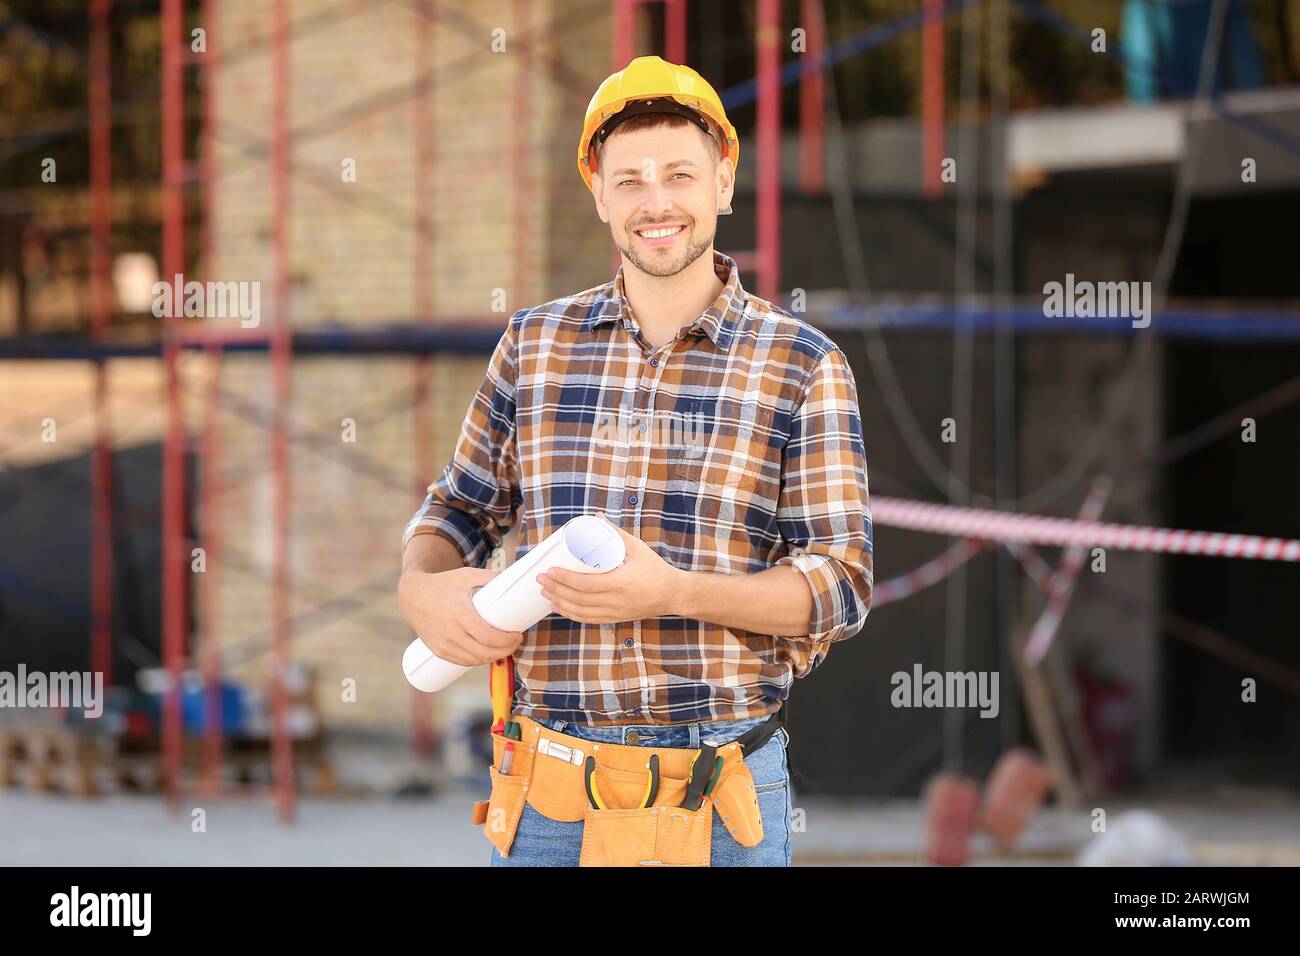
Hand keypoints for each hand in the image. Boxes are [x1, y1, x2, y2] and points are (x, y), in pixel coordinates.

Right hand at [398, 566, 524, 666]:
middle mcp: (451, 633)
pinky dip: (478, 661)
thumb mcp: (466, 575)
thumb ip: (490, 577)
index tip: (517, 635)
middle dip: (506, 651)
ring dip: (493, 658)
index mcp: (460, 614)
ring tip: (504, 648)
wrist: (413, 595)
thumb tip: (512, 581)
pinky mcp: (438, 651)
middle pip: (485, 653)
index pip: (489, 637)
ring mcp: (443, 644)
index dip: (507, 640)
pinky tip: (487, 654)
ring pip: (475, 660)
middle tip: (515, 642)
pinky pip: (462, 662)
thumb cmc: (443, 584)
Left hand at [536, 514, 685, 623]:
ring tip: (545, 593)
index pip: (585, 584)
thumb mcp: (637, 548)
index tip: (550, 571)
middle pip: (578, 599)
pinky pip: (588, 619)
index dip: (564, 579)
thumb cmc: (655, 569)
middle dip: (555, 589)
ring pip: (580, 612)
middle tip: (541, 579)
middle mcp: (616, 601)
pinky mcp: (615, 618)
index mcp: (620, 583)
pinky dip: (571, 614)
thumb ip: (616, 533)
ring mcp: (614, 612)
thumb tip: (597, 517)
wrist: (671, 594)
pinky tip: (560, 607)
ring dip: (559, 603)